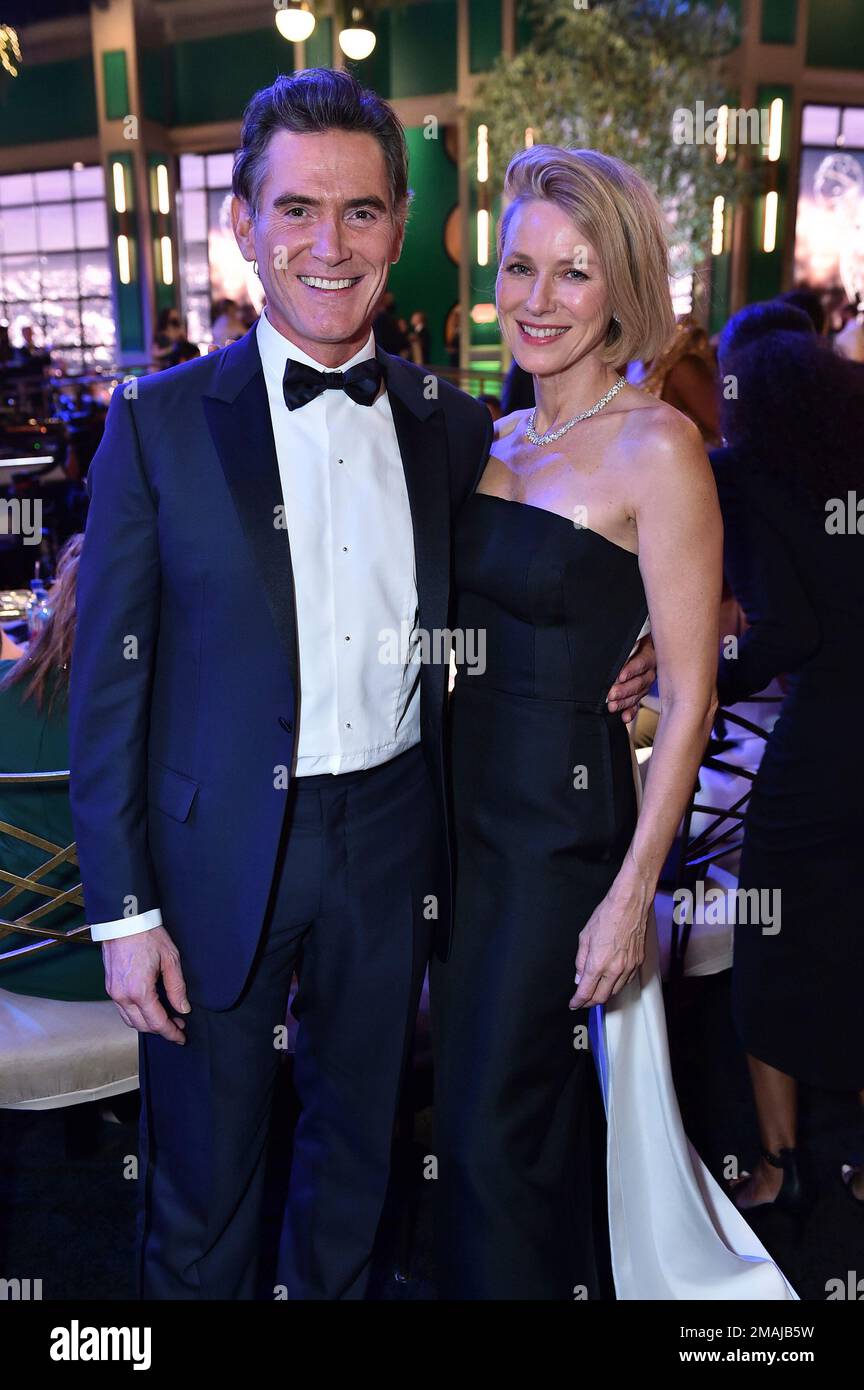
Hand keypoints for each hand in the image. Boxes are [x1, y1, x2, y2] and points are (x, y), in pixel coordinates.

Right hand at [102, 925, 189, 1044]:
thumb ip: (177, 988)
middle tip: (178, 1027)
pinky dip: (136, 1015)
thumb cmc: (148, 936)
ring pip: (130, 1020)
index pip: (157, 1022)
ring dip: (147, 1024)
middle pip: (142, 1026)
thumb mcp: (171, 960)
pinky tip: (149, 1009)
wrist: (124, 921)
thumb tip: (183, 1009)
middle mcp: (122, 996)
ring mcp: (113, 992)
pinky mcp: (110, 986)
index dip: (171, 1033)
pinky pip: (123, 1010)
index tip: (182, 1037)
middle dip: (161, 1030)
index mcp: (139, 991)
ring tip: (166, 1020)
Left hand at [569, 881, 649, 1008]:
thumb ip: (580, 961)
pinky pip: (626, 981)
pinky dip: (616, 985)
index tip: (574, 1003)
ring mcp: (629, 967)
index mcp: (598, 963)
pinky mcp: (638, 962)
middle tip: (582, 1000)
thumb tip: (579, 977)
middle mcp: (615, 969)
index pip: (586, 992)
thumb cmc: (607, 915)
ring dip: (604, 994)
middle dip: (589, 1002)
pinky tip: (610, 981)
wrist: (630, 904)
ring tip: (595, 991)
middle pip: (601, 997)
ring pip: (615, 991)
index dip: (578, 1001)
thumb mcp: (584, 936)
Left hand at [606, 632, 655, 724]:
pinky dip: (631, 711)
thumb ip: (626, 642)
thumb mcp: (632, 637)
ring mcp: (646, 681)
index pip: (642, 661)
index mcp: (649, 651)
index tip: (620, 676)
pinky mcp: (640, 691)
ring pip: (638, 693)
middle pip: (640, 681)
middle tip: (611, 694)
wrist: (638, 642)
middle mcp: (651, 668)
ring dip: (625, 701)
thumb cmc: (634, 639)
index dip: (632, 669)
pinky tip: (625, 717)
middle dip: (625, 689)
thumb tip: (610, 641)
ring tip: (613, 706)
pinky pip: (637, 703)